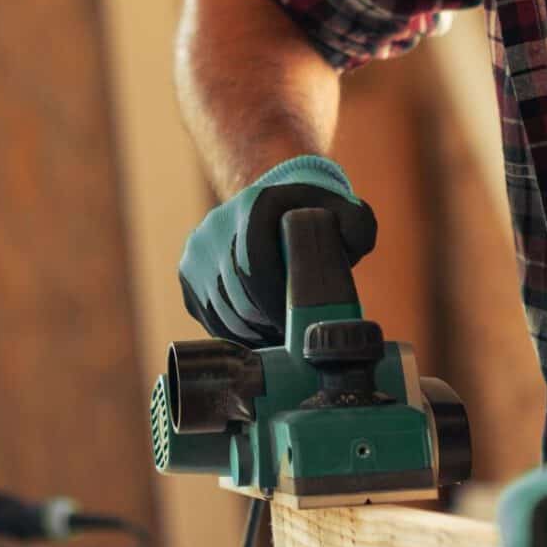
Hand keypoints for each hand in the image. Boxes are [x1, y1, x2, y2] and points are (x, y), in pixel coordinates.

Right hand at [177, 155, 376, 346]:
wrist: (278, 209)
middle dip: (266, 324)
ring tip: (281, 338)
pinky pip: (209, 317)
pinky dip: (234, 334)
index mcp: (255, 206)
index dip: (275, 303)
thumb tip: (349, 246)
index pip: (255, 265)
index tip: (297, 326)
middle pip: (237, 295)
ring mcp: (197, 252)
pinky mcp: (188, 276)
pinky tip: (261, 334)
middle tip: (293, 340)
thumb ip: (358, 226)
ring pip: (221, 312)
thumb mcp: (349, 214)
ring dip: (251, 333)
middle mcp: (216, 226)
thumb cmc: (320, 220)